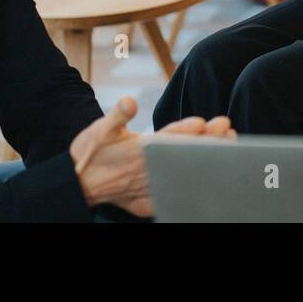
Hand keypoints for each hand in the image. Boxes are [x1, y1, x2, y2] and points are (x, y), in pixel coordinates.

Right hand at [70, 97, 234, 216]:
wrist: (74, 184)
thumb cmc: (88, 152)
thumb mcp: (100, 129)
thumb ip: (117, 115)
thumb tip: (130, 100)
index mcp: (137, 150)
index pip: (167, 139)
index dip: (186, 130)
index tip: (205, 121)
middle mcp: (146, 169)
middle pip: (181, 154)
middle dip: (207, 141)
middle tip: (228, 129)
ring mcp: (147, 186)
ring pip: (182, 172)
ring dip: (205, 158)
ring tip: (228, 143)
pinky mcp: (145, 201)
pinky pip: (173, 193)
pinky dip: (192, 183)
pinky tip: (211, 174)